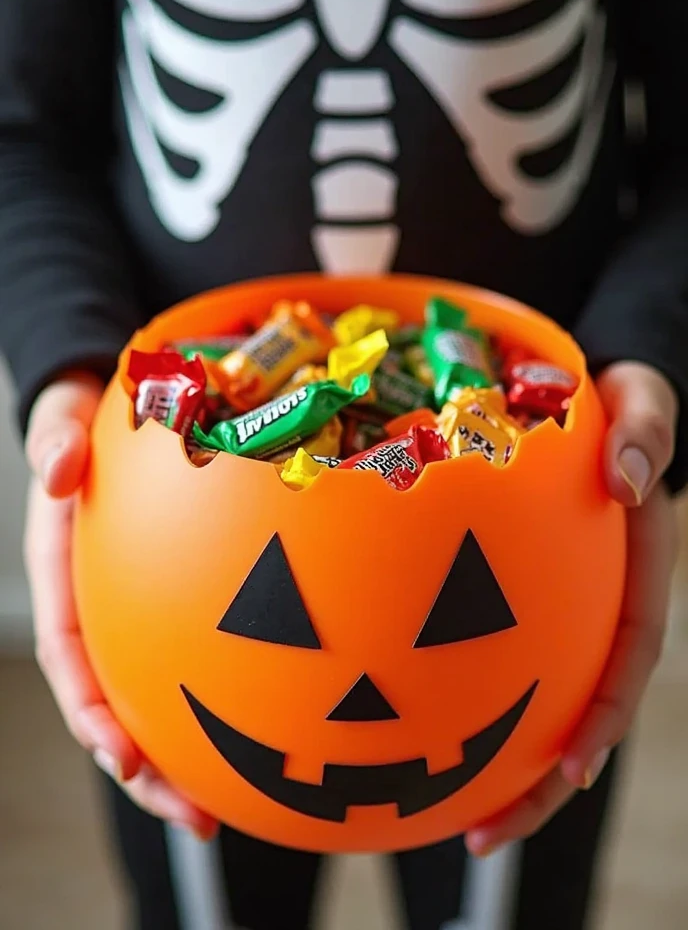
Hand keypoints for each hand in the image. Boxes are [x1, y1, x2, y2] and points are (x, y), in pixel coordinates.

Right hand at [24, 374, 217, 839]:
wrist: (120, 408)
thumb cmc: (89, 420)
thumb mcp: (64, 418)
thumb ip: (54, 439)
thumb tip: (61, 468)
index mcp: (66, 576)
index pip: (70, 658)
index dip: (90, 713)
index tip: (123, 756)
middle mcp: (102, 607)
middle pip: (117, 704)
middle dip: (150, 770)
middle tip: (196, 818)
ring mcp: (142, 609)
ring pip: (163, 695)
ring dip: (191, 757)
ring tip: (232, 811)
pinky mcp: (186, 600)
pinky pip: (205, 652)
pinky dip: (233, 693)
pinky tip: (280, 725)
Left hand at [465, 362, 678, 855]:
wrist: (584, 399)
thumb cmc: (616, 405)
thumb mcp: (641, 403)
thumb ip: (645, 432)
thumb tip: (625, 477)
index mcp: (632, 573)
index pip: (628, 656)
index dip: (604, 716)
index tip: (571, 769)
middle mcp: (593, 603)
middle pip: (573, 707)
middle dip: (536, 782)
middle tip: (484, 835)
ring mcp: (552, 605)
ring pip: (526, 693)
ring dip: (490, 761)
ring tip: (431, 815)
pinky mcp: (509, 594)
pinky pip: (478, 644)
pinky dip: (448, 683)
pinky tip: (396, 713)